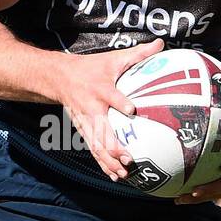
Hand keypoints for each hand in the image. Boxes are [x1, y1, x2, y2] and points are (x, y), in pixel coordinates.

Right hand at [55, 37, 164, 180]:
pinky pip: (94, 150)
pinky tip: (115, 176)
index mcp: (101, 89)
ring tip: (124, 174)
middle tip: (129, 158)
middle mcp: (92, 108)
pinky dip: (104, 164)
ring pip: (97, 145)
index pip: (111, 95)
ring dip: (109, 160)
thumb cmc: (92, 68)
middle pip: (102, 130)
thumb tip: (161, 44)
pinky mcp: (84, 131)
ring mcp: (86, 122)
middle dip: (114, 145)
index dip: (120, 102)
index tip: (131, 110)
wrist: (59, 78)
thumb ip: (138, 54)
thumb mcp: (113, 58)